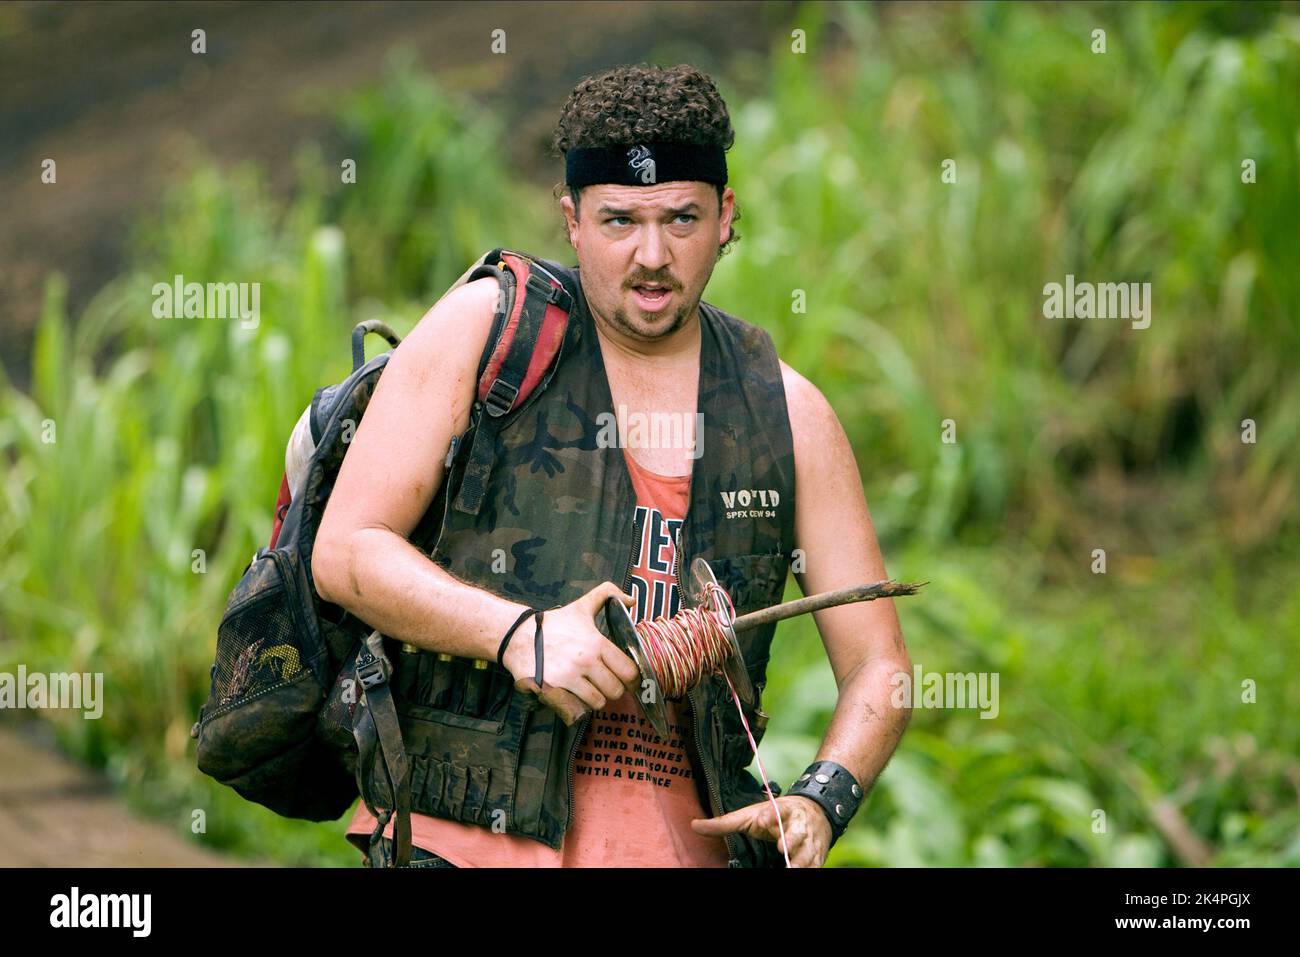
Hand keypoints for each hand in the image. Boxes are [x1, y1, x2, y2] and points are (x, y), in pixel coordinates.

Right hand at [502, 582, 639, 725]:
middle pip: (615, 691)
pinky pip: (576, 709)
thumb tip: (631, 600)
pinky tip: (575, 696)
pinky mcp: (552, 691)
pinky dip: (578, 706)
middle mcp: (585, 662)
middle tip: (605, 684)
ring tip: (589, 689)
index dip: (632, 679)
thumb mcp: (581, 606)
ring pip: (597, 703)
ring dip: (595, 699)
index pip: (628, 672)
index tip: (627, 680)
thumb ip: (608, 594)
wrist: (519, 636)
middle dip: (613, 690)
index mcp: (597, 643)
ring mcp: (568, 678)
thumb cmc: (554, 624)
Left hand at [691, 795, 832, 867]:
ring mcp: (809, 841)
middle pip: (796, 833)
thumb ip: (725, 823)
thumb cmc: (775, 815)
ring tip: (791, 867)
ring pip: (808, 852)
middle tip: (783, 847)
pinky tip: (800, 871)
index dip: (771, 814)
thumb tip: (693, 826)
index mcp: (781, 811)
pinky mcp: (818, 855)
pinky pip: (815, 865)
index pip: (777, 810)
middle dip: (791, 839)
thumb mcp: (751, 815)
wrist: (815, 811)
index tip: (763, 817)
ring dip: (801, 860)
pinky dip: (809, 868)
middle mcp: (798, 825)